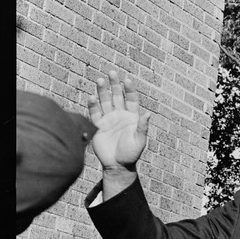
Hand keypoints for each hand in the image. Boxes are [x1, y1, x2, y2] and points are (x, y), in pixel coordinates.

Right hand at [87, 70, 149, 196]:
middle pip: (117, 96)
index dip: (129, 90)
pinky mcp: (98, 126)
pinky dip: (93, 105)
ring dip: (102, 91)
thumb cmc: (131, 154)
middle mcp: (120, 115)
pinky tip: (91, 97)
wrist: (118, 165)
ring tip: (100, 80)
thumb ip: (142, 127)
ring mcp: (109, 119)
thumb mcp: (139, 141)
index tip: (127, 80)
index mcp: (132, 117)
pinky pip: (95, 113)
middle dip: (114, 84)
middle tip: (111, 72)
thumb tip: (148, 114)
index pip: (131, 99)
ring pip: (105, 101)